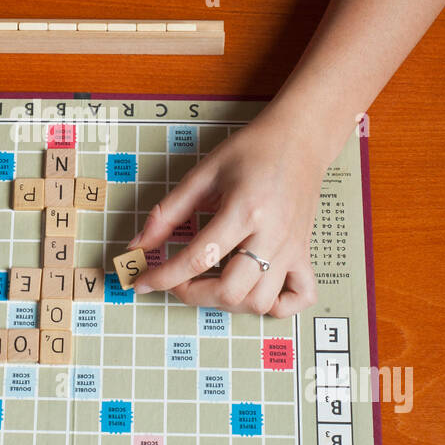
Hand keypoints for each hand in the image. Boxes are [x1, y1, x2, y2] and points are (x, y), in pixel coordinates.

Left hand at [129, 112, 325, 316]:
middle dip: (193, 295)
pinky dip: (277, 306)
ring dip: (228, 303)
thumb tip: (140, 243)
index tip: (143, 283)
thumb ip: (169, 211)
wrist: (299, 139)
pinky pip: (301, 297)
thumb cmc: (253, 150)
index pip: (199, 258)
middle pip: (230, 291)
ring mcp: (293, 249)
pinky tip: (255, 290)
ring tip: (210, 283)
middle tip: (176, 281)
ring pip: (260, 302)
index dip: (164, 277)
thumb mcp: (204, 173)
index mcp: (245, 210)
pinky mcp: (305, 253)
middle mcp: (272, 235)